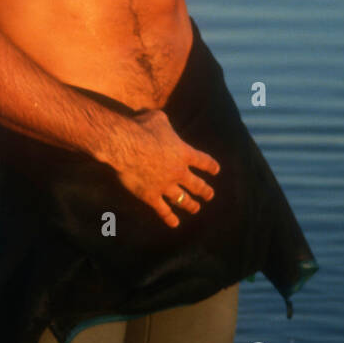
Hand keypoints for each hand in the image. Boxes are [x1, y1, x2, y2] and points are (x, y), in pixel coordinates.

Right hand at [111, 108, 219, 228]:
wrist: (126, 145)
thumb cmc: (142, 127)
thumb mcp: (158, 119)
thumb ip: (165, 123)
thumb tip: (159, 121)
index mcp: (183, 153)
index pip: (203, 161)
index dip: (210, 166)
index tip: (216, 171)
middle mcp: (178, 172)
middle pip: (196, 184)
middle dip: (205, 191)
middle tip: (210, 195)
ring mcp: (165, 186)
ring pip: (182, 199)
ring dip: (190, 205)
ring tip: (196, 208)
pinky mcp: (150, 196)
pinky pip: (163, 210)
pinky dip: (169, 217)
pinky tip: (175, 223)